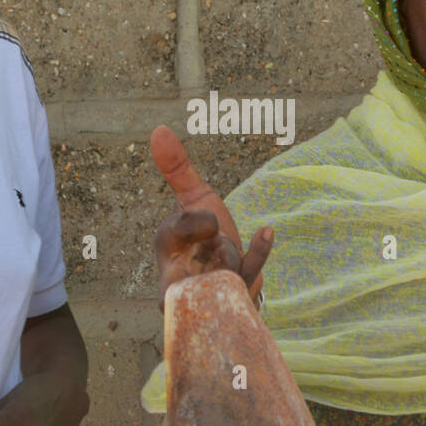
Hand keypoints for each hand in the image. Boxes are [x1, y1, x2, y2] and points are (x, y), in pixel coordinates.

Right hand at [149, 124, 272, 310]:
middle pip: (186, 266)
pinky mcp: (235, 295)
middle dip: (207, 247)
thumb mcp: (194, 198)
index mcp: (167, 248)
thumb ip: (177, 168)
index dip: (193, 222)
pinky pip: (247, 274)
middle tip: (218, 236)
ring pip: (220, 270)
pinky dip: (258, 253)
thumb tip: (159, 129)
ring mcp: (209, 289)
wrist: (234, 273)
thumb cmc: (206, 236)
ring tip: (230, 252)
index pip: (172, 233)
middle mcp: (181, 275)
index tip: (210, 219)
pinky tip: (266, 230)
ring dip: (231, 256)